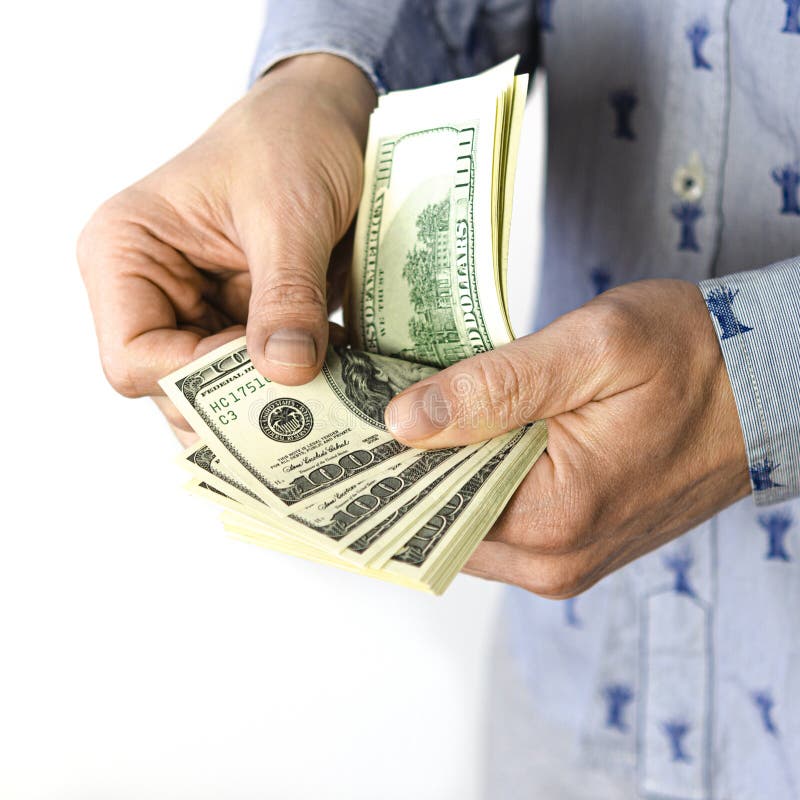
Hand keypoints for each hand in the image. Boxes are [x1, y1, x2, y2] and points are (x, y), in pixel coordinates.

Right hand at [78, 54, 374, 443]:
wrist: (322, 119)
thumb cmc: (288, 139)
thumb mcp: (289, 214)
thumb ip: (286, 295)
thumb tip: (287, 373)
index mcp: (124, 254)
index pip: (132, 359)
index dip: (195, 383)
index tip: (267, 376)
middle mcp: (149, 292)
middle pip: (172, 388)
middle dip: (236, 406)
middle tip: (305, 411)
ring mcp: (194, 312)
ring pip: (216, 394)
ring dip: (269, 402)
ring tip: (327, 396)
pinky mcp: (237, 323)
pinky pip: (254, 376)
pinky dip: (291, 387)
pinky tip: (333, 382)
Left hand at [385, 279, 750, 596]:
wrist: (766, 385)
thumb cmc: (695, 360)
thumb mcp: (593, 350)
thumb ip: (494, 388)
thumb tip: (404, 421)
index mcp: (552, 519)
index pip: (426, 505)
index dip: (380, 461)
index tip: (340, 425)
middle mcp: (551, 559)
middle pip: (437, 518)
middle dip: (400, 462)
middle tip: (362, 405)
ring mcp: (561, 557)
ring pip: (461, 517)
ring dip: (435, 467)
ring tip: (404, 409)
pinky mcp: (569, 539)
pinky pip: (494, 515)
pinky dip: (469, 475)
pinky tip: (457, 429)